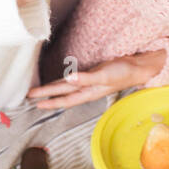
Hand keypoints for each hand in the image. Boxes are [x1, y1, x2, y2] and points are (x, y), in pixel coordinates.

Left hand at [28, 51, 166, 109]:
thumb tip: (69, 79)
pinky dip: (64, 82)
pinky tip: (62, 81)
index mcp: (87, 92)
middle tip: (30, 96)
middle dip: (46, 95)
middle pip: (62, 94)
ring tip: (40, 92)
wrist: (138, 67)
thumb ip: (86, 78)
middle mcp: (86, 90)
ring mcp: (89, 83)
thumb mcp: (104, 75)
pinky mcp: (92, 75)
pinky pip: (73, 80)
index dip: (49, 100)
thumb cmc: (123, 72)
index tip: (35, 101)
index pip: (64, 98)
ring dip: (53, 90)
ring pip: (67, 88)